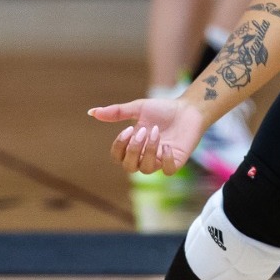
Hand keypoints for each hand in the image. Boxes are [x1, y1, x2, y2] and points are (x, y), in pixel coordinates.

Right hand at [90, 98, 206, 174]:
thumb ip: (116, 112)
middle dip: (133, 149)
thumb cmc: (163, 110)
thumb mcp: (138, 108)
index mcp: (134, 145)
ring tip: (156, 132)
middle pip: (129, 167)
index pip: (117, 157)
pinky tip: (168, 146)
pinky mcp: (176, 162)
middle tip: (142, 131)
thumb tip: (91, 112)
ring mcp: (160, 160)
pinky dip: (165, 160)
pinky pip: (167, 171)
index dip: (119, 146)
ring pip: (146, 169)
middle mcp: (145, 156)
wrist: (188, 109)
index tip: (128, 129)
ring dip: (148, 150)